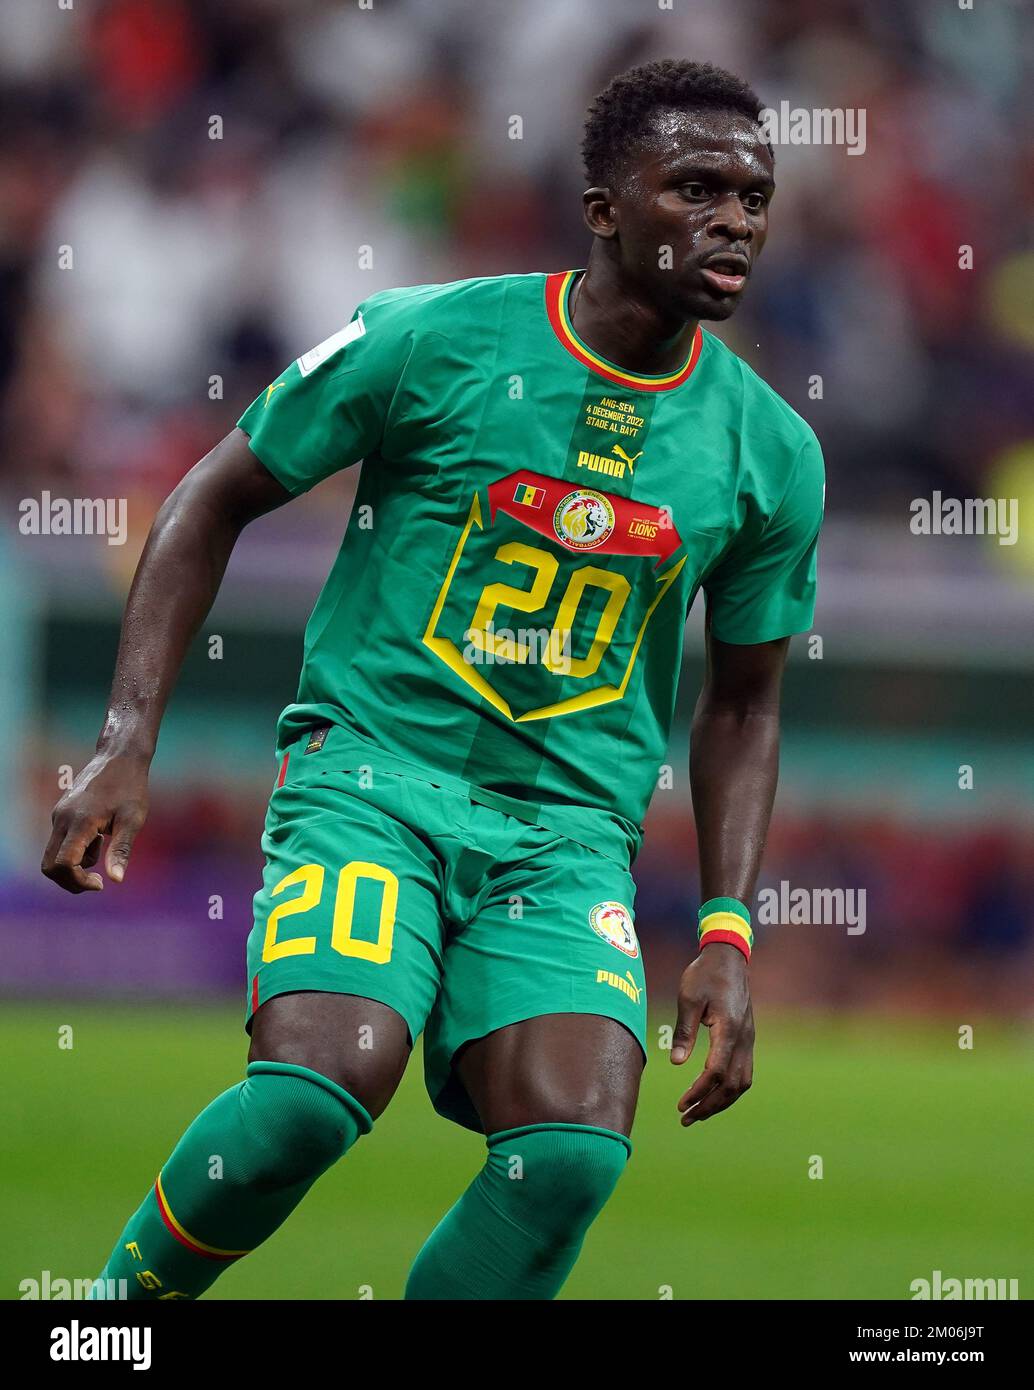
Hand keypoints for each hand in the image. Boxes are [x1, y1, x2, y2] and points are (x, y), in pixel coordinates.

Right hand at [41, 749, 149, 892]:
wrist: (119, 757)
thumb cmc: (130, 788)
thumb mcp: (132, 821)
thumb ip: (121, 851)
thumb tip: (116, 880)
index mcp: (80, 822)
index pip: (63, 864)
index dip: (78, 881)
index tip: (100, 883)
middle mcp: (62, 819)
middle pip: (50, 865)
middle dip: (71, 879)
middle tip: (97, 881)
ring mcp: (58, 815)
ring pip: (55, 854)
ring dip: (77, 862)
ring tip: (103, 844)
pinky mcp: (60, 812)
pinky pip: (60, 841)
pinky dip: (76, 848)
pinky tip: (98, 835)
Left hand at [670, 942, 753, 1126]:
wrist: (728, 957)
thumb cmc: (705, 974)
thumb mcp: (688, 998)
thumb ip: (683, 1031)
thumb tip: (676, 1063)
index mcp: (729, 1029)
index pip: (717, 1072)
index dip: (700, 1092)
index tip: (681, 1104)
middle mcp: (744, 1038)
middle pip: (733, 1085)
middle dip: (710, 1105)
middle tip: (686, 1117)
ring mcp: (749, 1039)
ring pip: (742, 1082)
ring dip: (722, 1101)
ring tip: (698, 1113)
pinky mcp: (747, 1038)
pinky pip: (744, 1072)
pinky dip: (729, 1089)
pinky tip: (712, 1094)